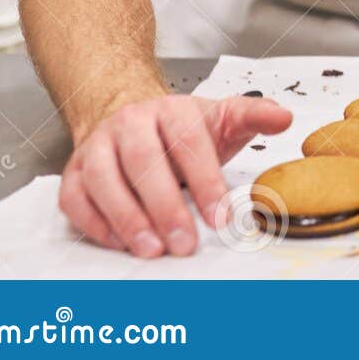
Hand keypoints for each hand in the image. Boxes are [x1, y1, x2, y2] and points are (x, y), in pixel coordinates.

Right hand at [59, 94, 291, 257]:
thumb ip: (254, 117)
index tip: (220, 217)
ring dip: (126, 218)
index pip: (188, 143)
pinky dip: (95, 223)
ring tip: (152, 249)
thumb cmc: (181, 128)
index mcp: (171, 110)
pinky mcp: (74, 171)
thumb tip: (284, 117)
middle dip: (165, 207)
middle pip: (143, 162)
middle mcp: (130, 124)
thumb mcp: (223, 118)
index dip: (205, 181)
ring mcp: (97, 146)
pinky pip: (75, 197)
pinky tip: (120, 243)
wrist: (132, 118)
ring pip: (103, 179)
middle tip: (185, 243)